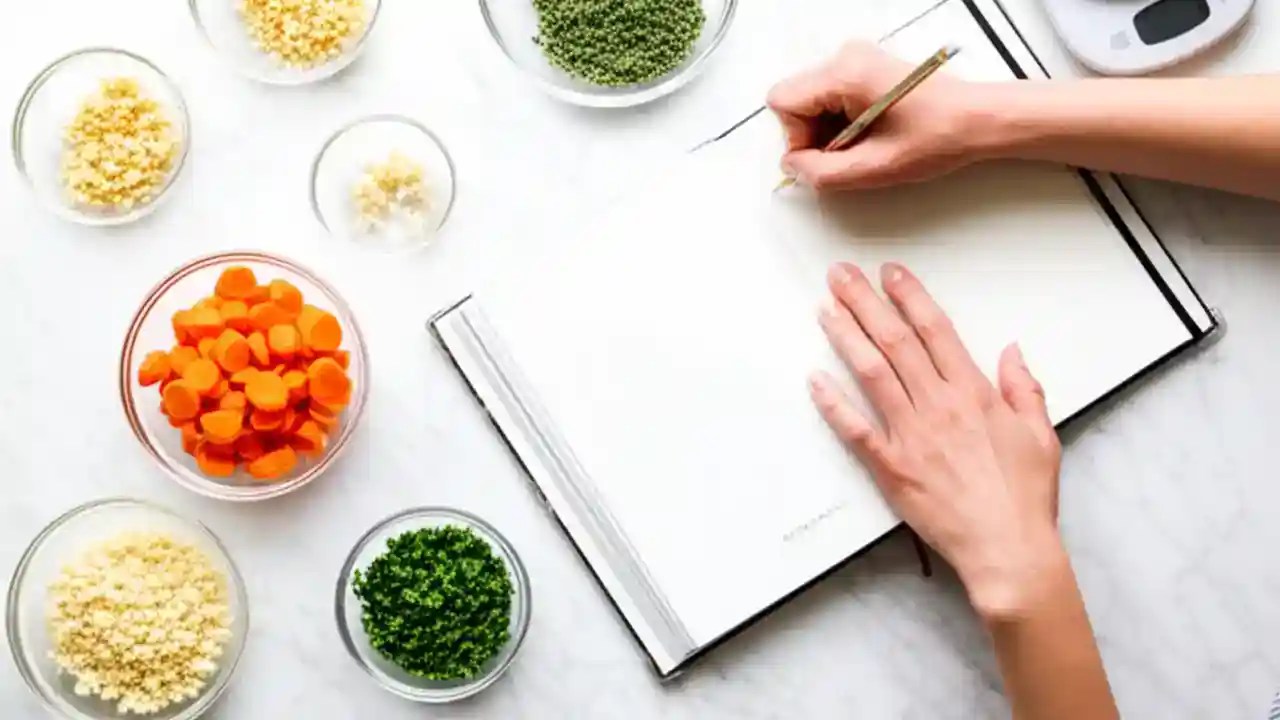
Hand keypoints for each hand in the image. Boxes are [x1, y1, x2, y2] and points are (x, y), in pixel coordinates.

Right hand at [767, 42, 987, 190]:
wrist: (979, 120)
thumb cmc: (941, 134)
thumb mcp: (874, 167)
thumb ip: (822, 173)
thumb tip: (793, 168)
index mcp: (846, 73)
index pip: (784, 102)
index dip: (796, 139)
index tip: (822, 159)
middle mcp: (847, 57)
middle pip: (796, 101)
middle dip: (812, 136)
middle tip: (848, 156)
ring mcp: (856, 61)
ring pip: (812, 102)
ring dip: (829, 132)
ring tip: (865, 146)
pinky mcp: (865, 70)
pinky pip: (831, 98)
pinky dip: (841, 123)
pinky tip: (869, 136)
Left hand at [810, 262, 1062, 617]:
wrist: (1008, 549)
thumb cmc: (1025, 497)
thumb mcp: (1041, 434)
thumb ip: (1025, 388)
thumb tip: (1011, 350)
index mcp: (974, 394)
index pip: (935, 330)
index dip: (910, 296)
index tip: (891, 273)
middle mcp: (938, 407)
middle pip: (895, 341)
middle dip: (865, 302)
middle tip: (840, 274)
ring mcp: (911, 436)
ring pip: (872, 373)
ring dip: (846, 336)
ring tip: (824, 308)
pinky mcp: (891, 468)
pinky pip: (855, 430)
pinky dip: (832, 403)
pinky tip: (814, 379)